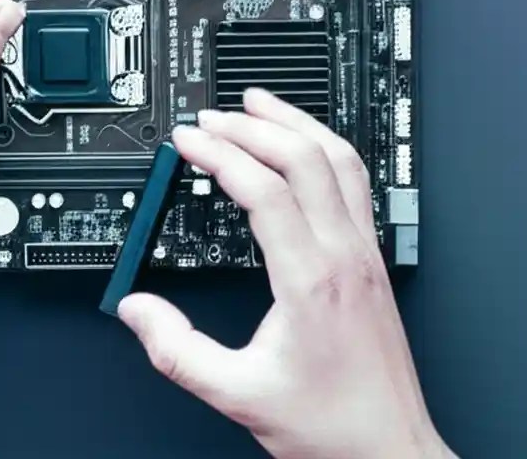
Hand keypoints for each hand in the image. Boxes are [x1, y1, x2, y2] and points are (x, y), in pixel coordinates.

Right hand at [118, 88, 451, 458]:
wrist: (389, 449)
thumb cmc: (331, 425)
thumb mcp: (237, 393)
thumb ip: (177, 352)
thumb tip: (137, 312)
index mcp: (310, 279)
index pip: (265, 189)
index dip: (222, 154)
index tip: (189, 140)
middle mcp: (345, 257)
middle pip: (306, 158)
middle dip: (254, 125)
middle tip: (212, 117)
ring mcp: (366, 256)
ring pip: (340, 161)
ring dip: (298, 123)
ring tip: (261, 103)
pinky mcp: (374, 264)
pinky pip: (355, 185)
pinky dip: (325, 151)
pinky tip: (306, 149)